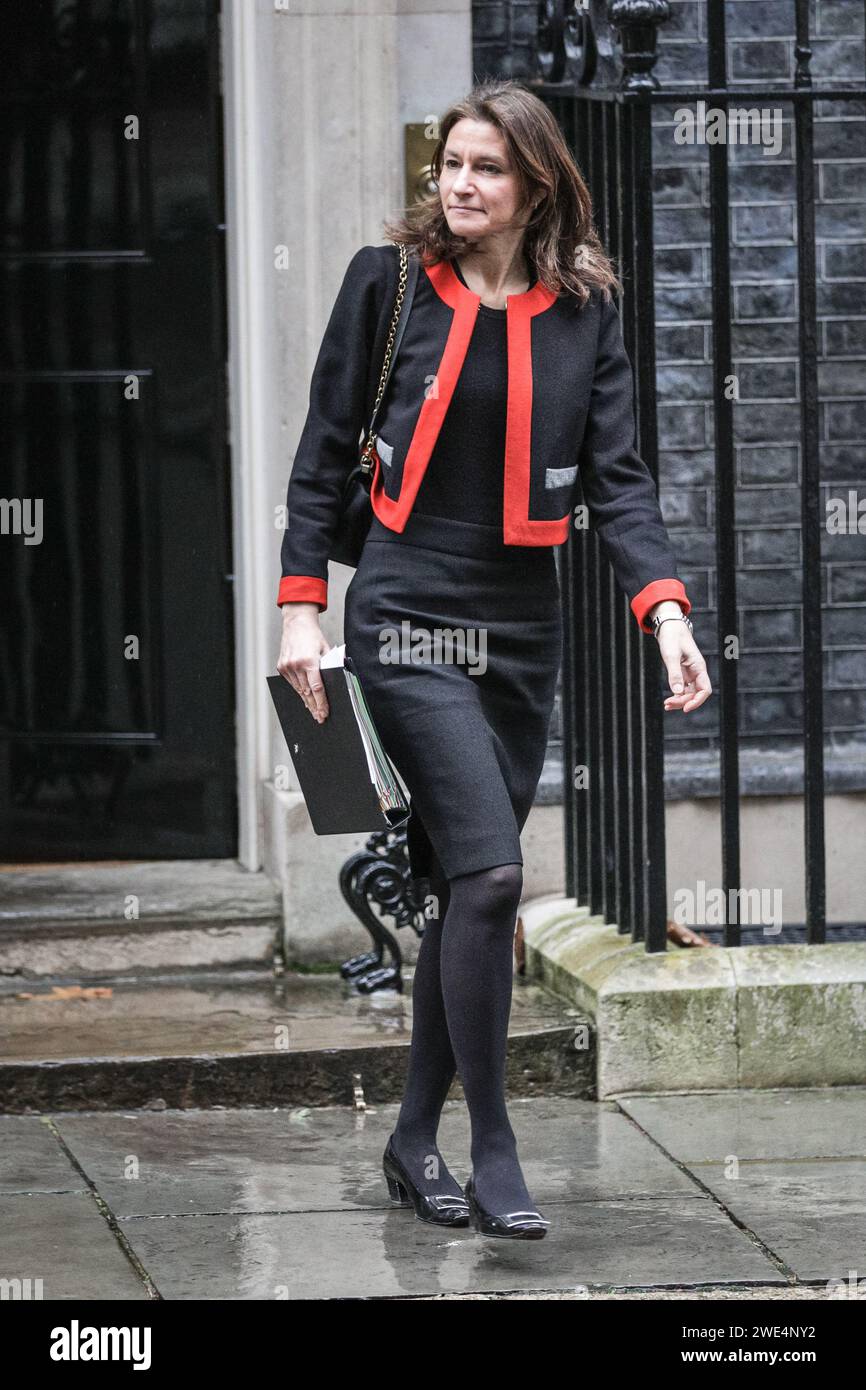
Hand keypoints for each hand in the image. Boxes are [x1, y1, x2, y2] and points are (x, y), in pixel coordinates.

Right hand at [277, 603, 330, 721]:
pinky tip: (304, 698)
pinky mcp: (281, 666)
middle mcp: (296, 665)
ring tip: (313, 711)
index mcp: (310, 661)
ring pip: (298, 690)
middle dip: (314, 706)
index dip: (321, 703)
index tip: (324, 713)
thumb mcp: (326, 650)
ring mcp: (287, 666)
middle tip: (319, 717)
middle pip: (307, 692)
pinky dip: (298, 690)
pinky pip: (291, 683)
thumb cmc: (314, 637)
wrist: (296, 623)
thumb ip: (330, 667)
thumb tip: (334, 684)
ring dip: (306, 701)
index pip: (317, 688)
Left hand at [656, 620, 711, 712]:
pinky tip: (668, 701)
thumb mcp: (671, 655)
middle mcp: (696, 672)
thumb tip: (676, 692)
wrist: (669, 626)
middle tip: (667, 704)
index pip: (705, 689)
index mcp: (699, 667)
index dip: (697, 701)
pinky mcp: (682, 673)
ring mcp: (689, 673)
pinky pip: (682, 689)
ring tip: (666, 705)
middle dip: (683, 702)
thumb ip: (674, 673)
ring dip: (679, 701)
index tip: (685, 708)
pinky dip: (676, 696)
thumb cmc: (672, 637)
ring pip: (688, 693)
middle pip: (695, 694)